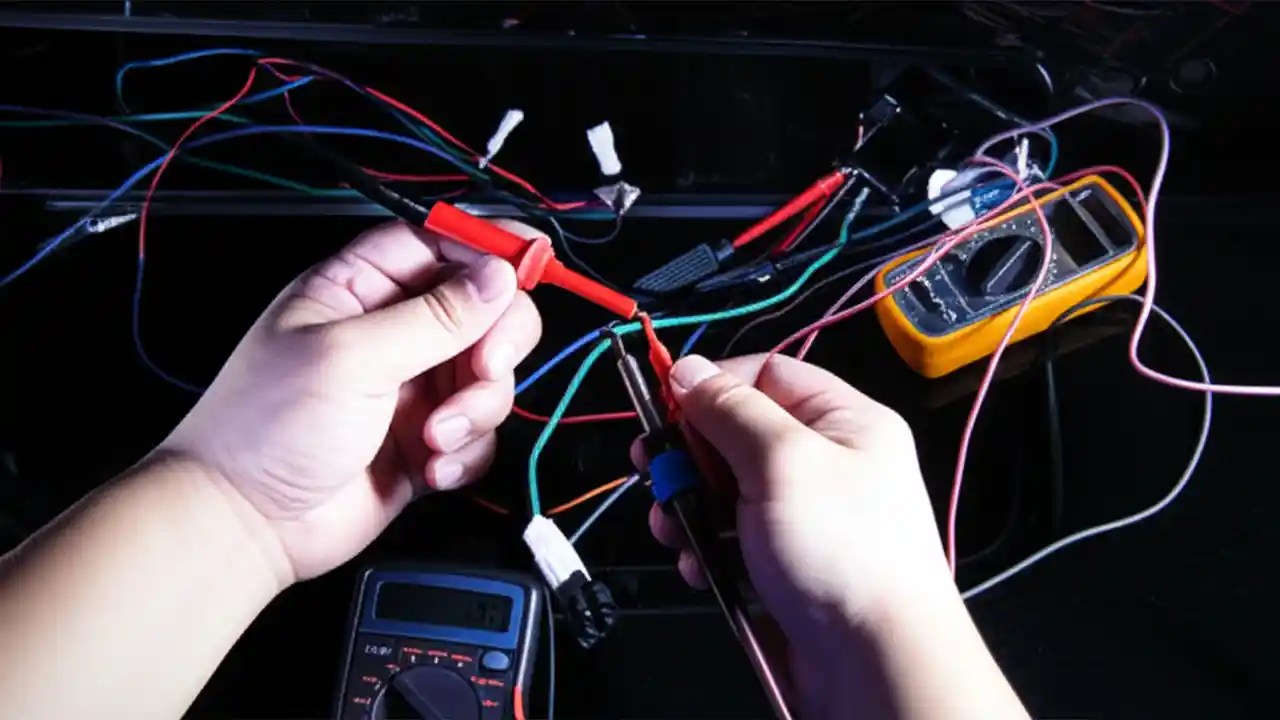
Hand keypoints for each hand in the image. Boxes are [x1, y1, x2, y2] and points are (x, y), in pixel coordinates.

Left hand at [160, 220, 542, 584]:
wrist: (248, 524)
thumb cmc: (267, 428)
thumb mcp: (353, 356)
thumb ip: (435, 317)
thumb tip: (497, 276)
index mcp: (360, 288)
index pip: (439, 244)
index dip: (487, 248)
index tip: (529, 261)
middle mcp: (391, 331)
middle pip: (483, 309)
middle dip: (497, 341)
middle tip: (485, 368)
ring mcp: (412, 387)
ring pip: (490, 376)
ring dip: (477, 409)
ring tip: (434, 438)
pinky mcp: (426, 440)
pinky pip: (480, 434)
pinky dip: (466, 452)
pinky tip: (430, 469)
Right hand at [645, 354, 985, 717]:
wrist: (874, 660)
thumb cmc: (845, 554)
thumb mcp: (782, 461)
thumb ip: (730, 409)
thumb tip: (688, 369)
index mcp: (843, 420)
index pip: (766, 374)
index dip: (712, 386)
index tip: (666, 409)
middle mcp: (826, 461)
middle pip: (736, 432)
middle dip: (690, 455)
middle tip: (658, 475)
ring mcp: (805, 514)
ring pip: (724, 487)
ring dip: (689, 505)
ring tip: (675, 529)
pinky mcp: (785, 561)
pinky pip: (730, 536)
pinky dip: (705, 547)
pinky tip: (698, 564)